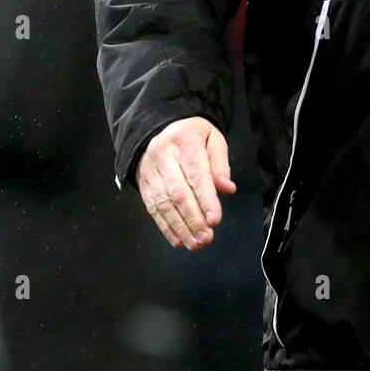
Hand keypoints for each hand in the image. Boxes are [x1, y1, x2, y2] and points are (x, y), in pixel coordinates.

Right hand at [136, 116, 235, 249]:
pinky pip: (152, 208)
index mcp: (184, 141)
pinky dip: (165, 227)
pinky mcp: (142, 184)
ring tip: (196, 244)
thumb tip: (227, 188)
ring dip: (179, 227)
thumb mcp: (212, 139)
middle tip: (207, 238)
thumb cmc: (192, 135)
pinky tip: (178, 240)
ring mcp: (149, 171)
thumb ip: (220, 164)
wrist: (159, 127)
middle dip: (193, 218)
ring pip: (162, 203)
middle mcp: (163, 156)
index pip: (195, 173)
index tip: (215, 219)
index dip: (205, 199)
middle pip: (177, 192)